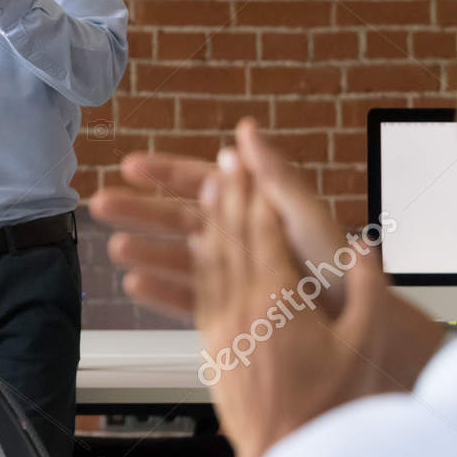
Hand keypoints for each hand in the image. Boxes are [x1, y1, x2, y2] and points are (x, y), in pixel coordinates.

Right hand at [88, 121, 356, 319]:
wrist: (356, 328)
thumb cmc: (339, 268)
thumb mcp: (305, 215)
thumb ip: (272, 176)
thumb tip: (246, 128)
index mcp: (252, 207)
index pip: (200, 182)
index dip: (163, 173)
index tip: (130, 165)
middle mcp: (236, 236)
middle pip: (177, 218)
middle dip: (137, 210)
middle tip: (100, 202)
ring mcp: (230, 272)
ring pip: (176, 257)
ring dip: (144, 250)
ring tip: (115, 248)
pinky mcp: (228, 308)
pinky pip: (188, 297)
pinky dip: (160, 292)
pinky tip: (135, 286)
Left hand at [190, 142, 437, 456]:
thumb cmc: (331, 408)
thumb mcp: (363, 344)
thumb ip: (365, 289)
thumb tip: (363, 245)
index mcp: (277, 298)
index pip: (260, 228)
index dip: (252, 189)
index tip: (244, 157)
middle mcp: (241, 305)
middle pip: (227, 235)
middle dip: (224, 192)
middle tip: (221, 160)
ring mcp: (222, 327)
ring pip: (205, 260)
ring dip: (200, 222)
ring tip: (199, 192)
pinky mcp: (213, 350)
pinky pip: (194, 297)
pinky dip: (187, 268)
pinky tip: (183, 256)